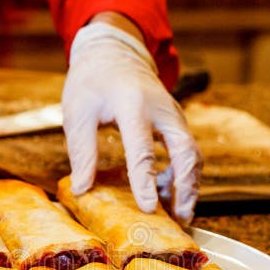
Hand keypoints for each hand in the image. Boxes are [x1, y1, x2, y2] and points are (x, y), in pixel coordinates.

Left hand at [62, 18, 200, 223]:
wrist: (114, 52)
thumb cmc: (92, 82)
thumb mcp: (78, 113)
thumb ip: (82, 151)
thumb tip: (82, 189)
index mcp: (132, 104)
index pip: (142, 148)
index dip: (145, 181)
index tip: (148, 208)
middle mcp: (162, 110)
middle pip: (186, 152)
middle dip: (186, 187)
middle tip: (180, 217)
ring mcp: (174, 116)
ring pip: (192, 155)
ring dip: (188, 186)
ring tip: (177, 214)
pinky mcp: (176, 123)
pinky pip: (187, 152)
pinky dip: (183, 176)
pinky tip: (169, 197)